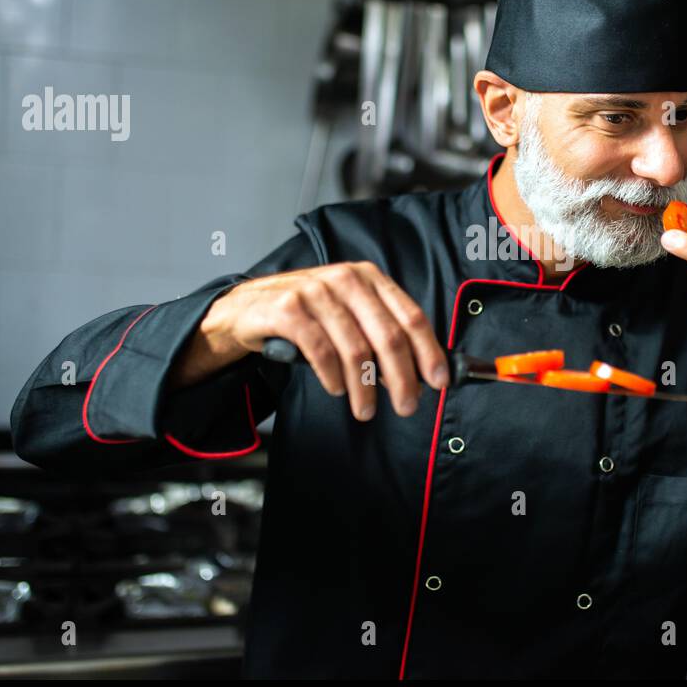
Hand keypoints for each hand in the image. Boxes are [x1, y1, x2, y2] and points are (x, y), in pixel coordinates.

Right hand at [175, 262, 448, 420]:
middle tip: (406, 406)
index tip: (439, 382)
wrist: (247, 308)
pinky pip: (321, 351)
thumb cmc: (307, 316)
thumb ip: (381, 334)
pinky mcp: (288, 308)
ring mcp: (315, 292)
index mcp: (369, 278)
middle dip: (402, 378)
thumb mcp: (349, 314)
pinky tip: (337, 389)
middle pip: (388, 336)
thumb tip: (420, 373)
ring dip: (365, 387)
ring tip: (366, 408)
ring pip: (356, 349)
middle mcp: (346, 279)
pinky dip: (333, 376)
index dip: (429, 352)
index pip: (411, 316)